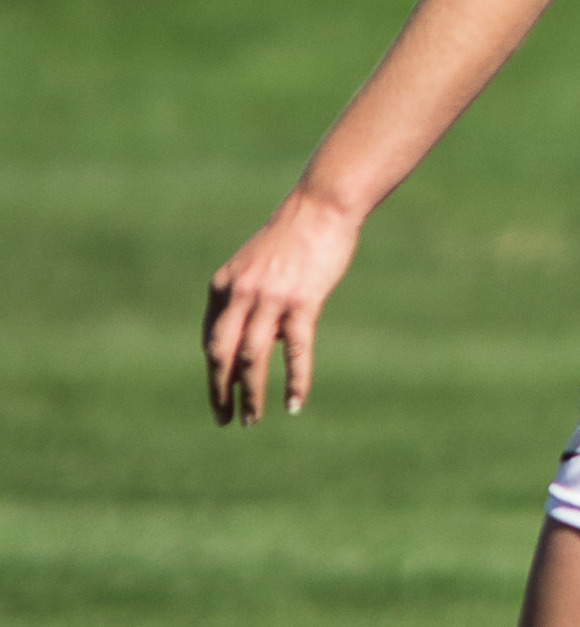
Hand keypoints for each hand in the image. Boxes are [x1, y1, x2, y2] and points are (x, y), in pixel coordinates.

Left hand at [204, 188, 360, 424]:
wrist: (322, 206)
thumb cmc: (294, 234)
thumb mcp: (257, 264)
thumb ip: (250, 297)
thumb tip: (260, 338)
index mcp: (223, 284)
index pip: (210, 339)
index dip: (214, 370)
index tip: (222, 392)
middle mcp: (240, 294)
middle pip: (221, 354)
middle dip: (220, 391)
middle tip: (224, 419)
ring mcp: (270, 299)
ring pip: (252, 358)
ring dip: (250, 394)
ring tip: (251, 420)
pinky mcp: (303, 302)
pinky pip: (296, 350)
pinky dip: (295, 380)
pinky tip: (295, 403)